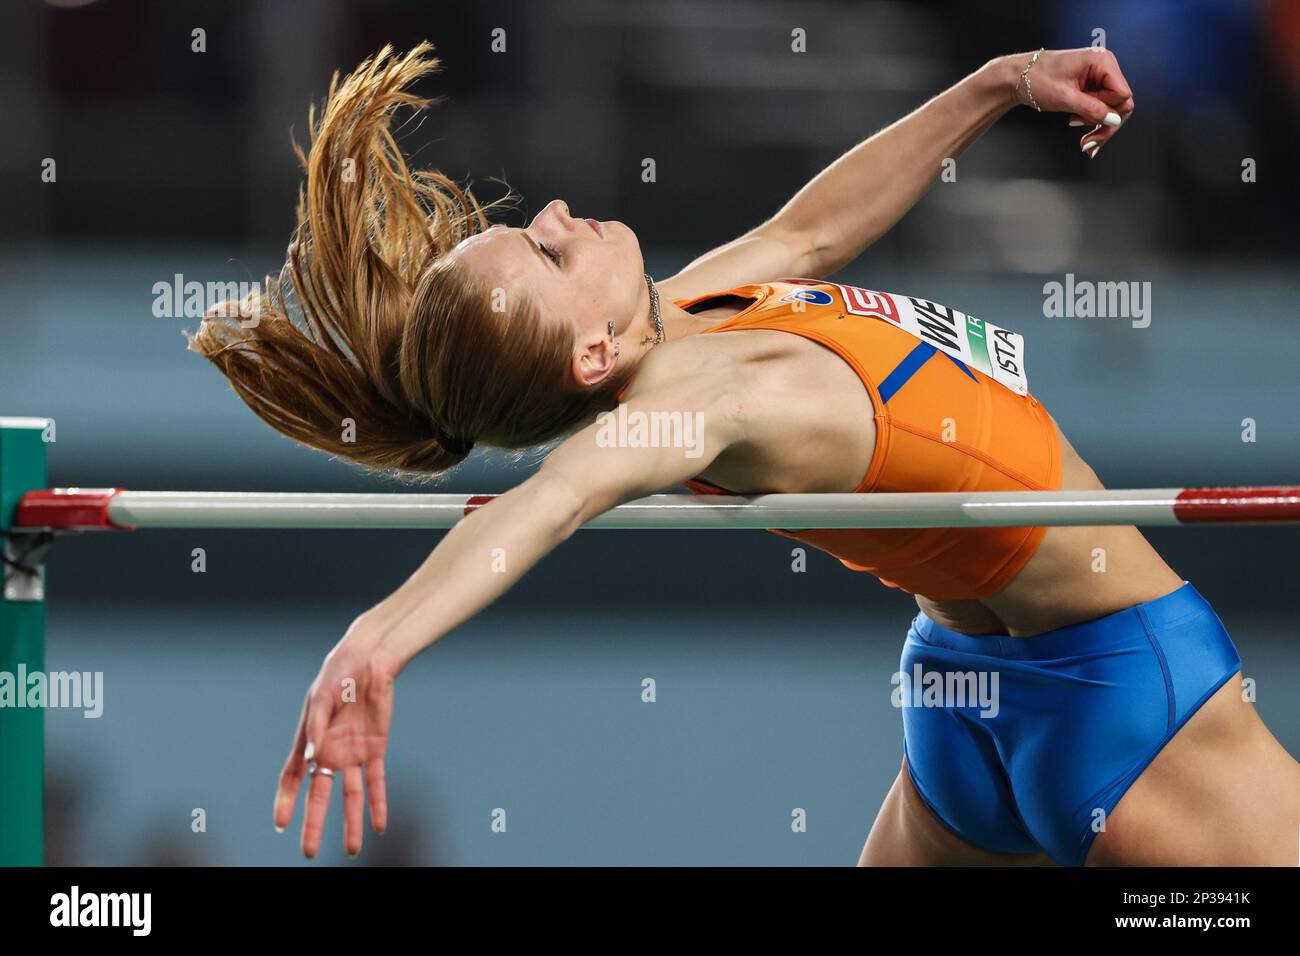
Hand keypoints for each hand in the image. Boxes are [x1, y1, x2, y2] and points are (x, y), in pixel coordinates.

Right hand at [273, 622, 395, 857]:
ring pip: (350, 796)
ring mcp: (352, 753)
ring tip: (352, 849)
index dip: (286, 801)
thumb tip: (312, 754)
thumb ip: (318, 724)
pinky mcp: (375, 749)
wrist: (371, 659)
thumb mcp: (324, 694)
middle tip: (309, 852)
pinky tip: (379, 825)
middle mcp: (329, 752)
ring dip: (351, 822)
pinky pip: (376, 782)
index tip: (280, 824)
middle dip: (314, 824)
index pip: (293, 777)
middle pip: (319, 795)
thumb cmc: (340, 672)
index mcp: (309, 740)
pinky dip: (378, 803)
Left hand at [1008, 48, 1135, 157]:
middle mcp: (1104, 66)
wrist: (1018, 77)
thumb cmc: (1037, 79)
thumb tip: (1114, 120)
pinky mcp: (1092, 86)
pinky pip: (1100, 106)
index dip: (1107, 111)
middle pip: (1120, 103)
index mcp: (1102, 61)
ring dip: (1096, 123)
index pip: (1122, 94)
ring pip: (1112, 108)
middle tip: (1088, 144)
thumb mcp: (1065, 98)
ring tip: (1077, 129)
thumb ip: (1092, 109)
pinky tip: (1075, 122)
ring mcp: (1098, 76)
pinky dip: (1090, 118)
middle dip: (1104, 124)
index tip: (1084, 117)